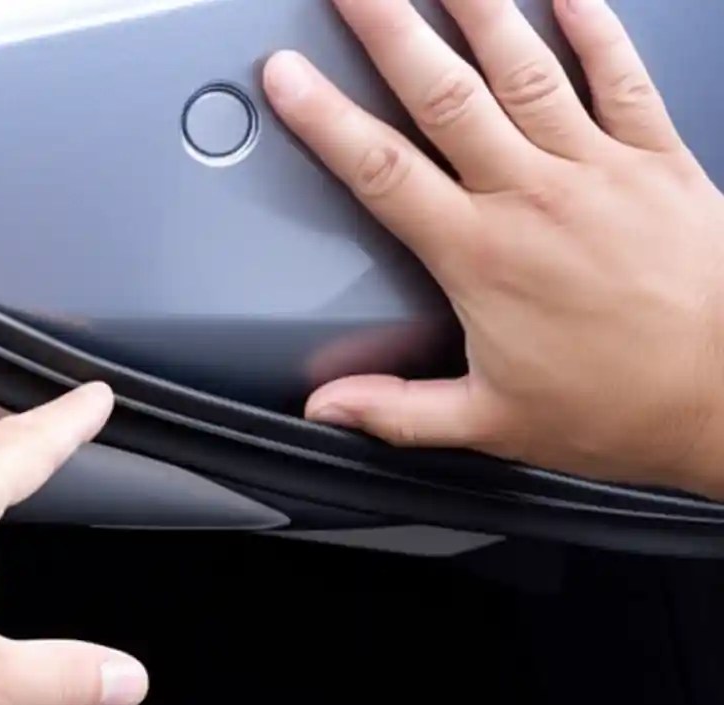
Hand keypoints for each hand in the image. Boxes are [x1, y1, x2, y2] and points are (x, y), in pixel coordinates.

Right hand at [263, 0, 723, 495]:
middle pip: (443, 94)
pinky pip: (622, 78)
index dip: (325, 118)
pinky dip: (596, 29)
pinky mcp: (658, 159)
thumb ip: (399, 411)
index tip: (287, 76)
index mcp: (481, 256)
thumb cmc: (623, 407)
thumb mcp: (493, 424)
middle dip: (389, 28)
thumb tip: (329, 410)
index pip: (381, 170)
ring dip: (478, 10)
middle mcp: (533, 197)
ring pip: (524, 69)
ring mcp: (598, 169)